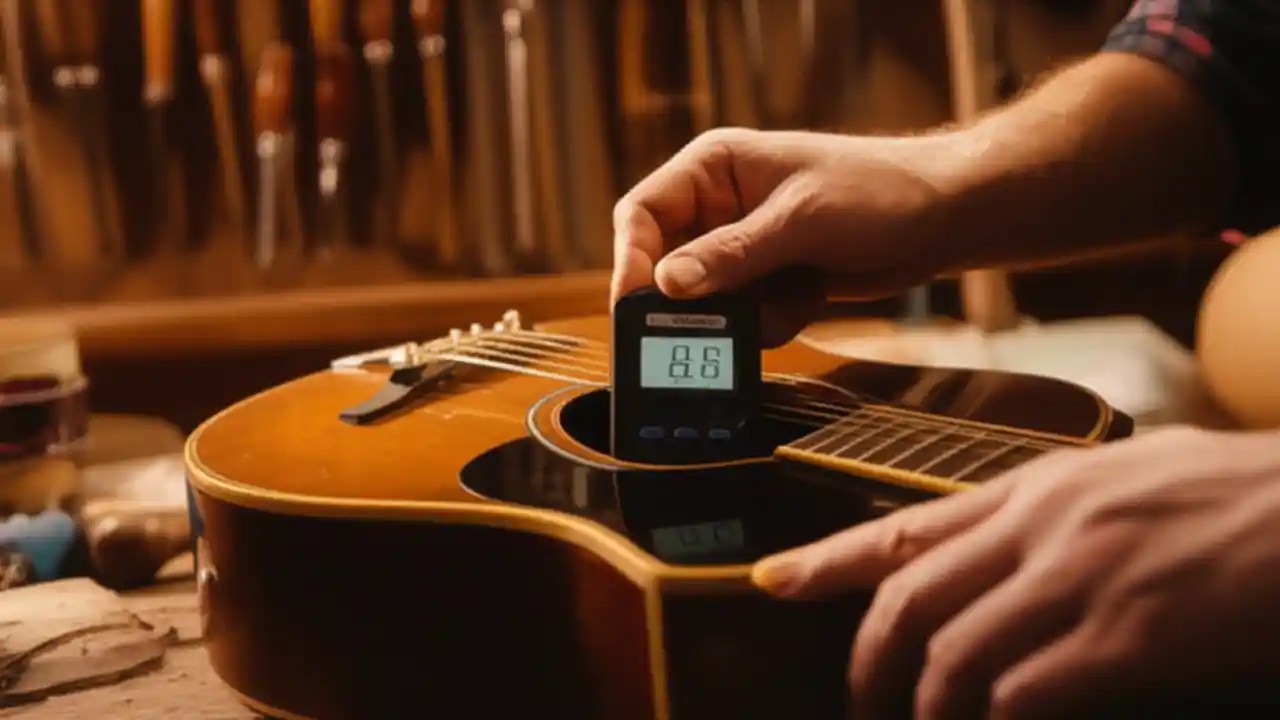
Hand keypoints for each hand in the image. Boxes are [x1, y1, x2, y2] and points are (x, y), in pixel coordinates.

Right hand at [610, 127, 958, 345]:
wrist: (943, 216)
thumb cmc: (877, 191)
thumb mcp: (801, 219)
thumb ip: (732, 254)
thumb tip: (665, 286)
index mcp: (714, 169)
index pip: (643, 213)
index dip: (632, 261)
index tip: (636, 306)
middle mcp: (718, 207)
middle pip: (666, 266)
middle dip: (691, 301)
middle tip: (709, 328)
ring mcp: (743, 247)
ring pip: (705, 301)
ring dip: (741, 314)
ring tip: (787, 296)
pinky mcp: (768, 279)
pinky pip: (743, 317)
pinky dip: (771, 319)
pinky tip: (809, 295)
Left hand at [750, 426, 1279, 717]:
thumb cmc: (1249, 496)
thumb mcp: (1140, 474)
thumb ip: (1065, 507)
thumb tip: (1014, 544)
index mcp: (1045, 484)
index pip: (910, 523)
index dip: (831, 559)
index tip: (774, 581)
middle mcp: (1046, 524)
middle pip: (910, 594)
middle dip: (867, 659)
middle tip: (856, 704)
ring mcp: (1082, 578)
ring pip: (951, 653)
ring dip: (925, 708)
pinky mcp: (1128, 639)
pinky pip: (1021, 693)